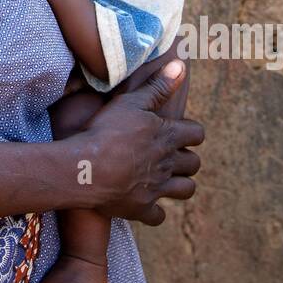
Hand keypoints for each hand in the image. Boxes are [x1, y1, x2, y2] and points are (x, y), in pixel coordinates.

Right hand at [61, 60, 203, 225]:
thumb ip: (158, 86)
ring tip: (167, 178)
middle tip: (172, 154)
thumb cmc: (106, 130)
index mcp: (168, 137)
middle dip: (187, 159)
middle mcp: (167, 164)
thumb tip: (182, 67)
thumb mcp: (131, 102)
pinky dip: (155, 211)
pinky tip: (146, 203)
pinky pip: (158, 216)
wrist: (86, 168)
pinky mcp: (141, 208)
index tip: (180, 130)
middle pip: (194, 164)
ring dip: (180, 184)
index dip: (190, 131)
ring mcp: (156, 188)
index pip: (196, 134)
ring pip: (185, 190)